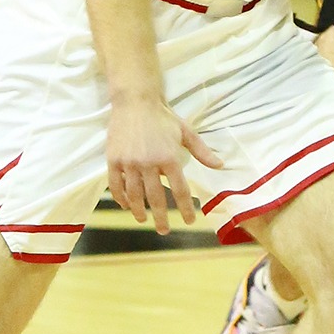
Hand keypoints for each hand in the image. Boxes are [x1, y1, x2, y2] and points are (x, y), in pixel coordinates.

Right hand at [106, 96, 223, 234]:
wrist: (135, 101)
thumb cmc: (163, 117)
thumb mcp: (186, 132)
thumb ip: (202, 151)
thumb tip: (220, 165)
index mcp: (169, 158)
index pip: (179, 190)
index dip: (185, 208)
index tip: (189, 221)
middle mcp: (149, 163)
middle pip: (155, 198)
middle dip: (161, 218)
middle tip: (164, 231)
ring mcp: (130, 163)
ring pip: (134, 195)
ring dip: (138, 211)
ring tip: (143, 219)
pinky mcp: (114, 160)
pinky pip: (116, 185)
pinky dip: (120, 198)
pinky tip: (125, 205)